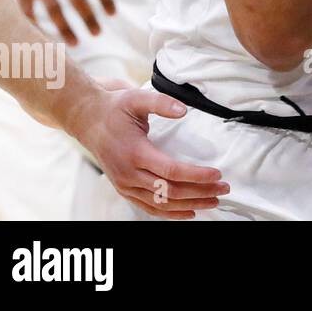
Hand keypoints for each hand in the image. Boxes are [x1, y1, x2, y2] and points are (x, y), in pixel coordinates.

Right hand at [66, 81, 227, 219]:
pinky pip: (148, 207)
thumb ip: (161, 103)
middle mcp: (128, 174)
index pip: (171, 172)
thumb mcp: (137, 98)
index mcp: (134, 153)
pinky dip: (169, 213)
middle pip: (170, 192)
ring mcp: (125, 185)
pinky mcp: (124, 189)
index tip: (217, 174)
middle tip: (224, 188)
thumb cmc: (114, 109)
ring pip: (161, 204)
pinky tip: (189, 212)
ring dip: (189, 205)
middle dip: (200, 192)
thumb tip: (183, 110)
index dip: (196, 176)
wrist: (88, 120)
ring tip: (213, 202)